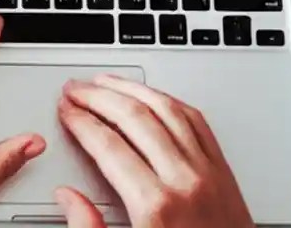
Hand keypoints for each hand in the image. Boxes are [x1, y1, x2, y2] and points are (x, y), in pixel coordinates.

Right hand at [54, 75, 253, 227]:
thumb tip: (68, 199)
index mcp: (154, 207)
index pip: (107, 145)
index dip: (80, 122)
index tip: (65, 111)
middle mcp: (183, 181)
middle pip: (134, 118)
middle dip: (99, 96)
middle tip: (76, 89)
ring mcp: (208, 173)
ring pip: (167, 110)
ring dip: (132, 89)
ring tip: (106, 82)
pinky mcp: (225, 172)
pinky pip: (196, 121)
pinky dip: (169, 101)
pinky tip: (153, 96)